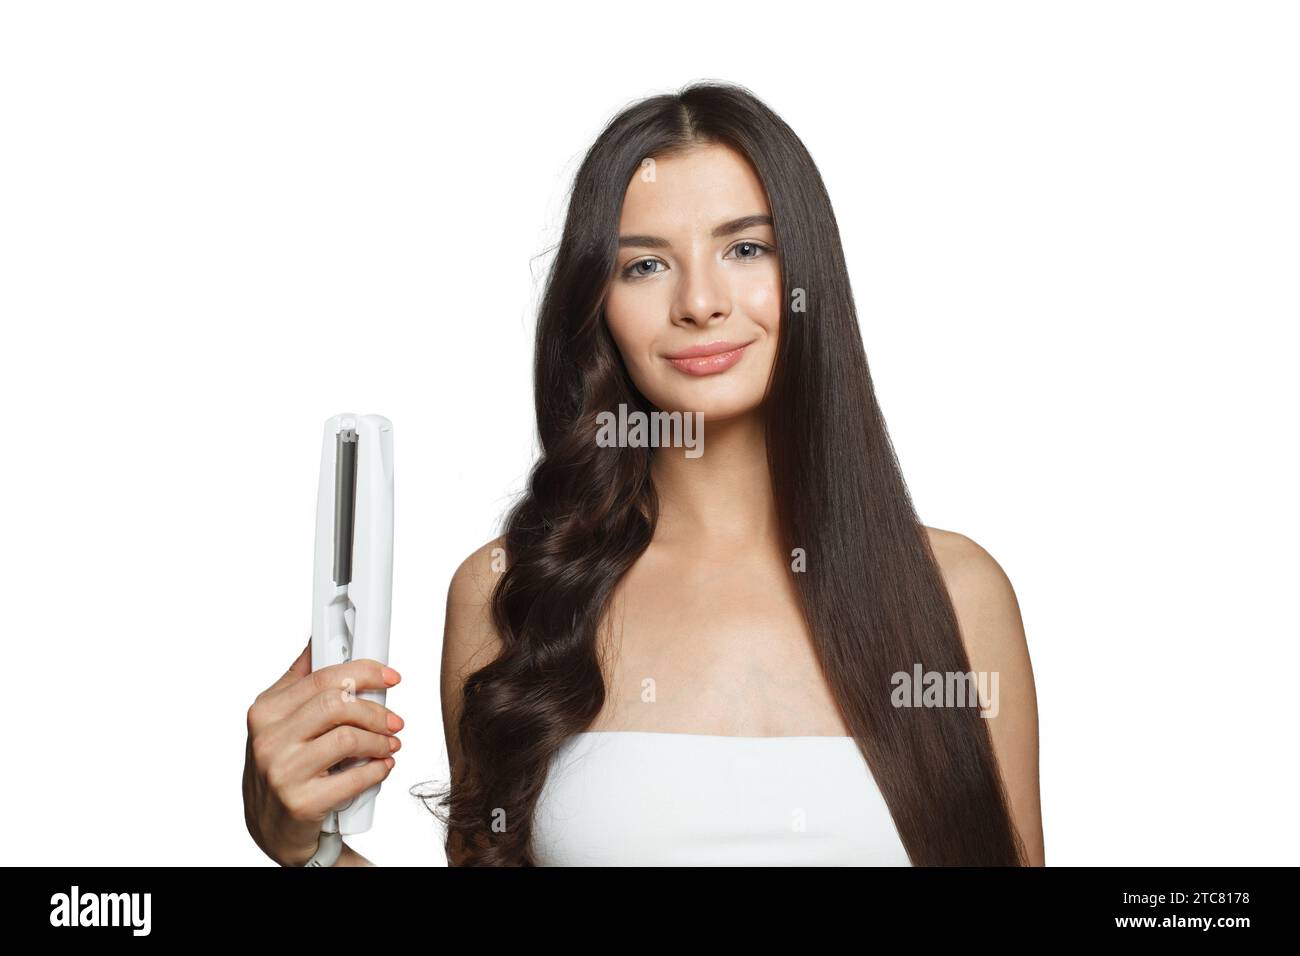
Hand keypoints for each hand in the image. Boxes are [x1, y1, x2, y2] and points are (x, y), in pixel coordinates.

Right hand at [243, 638, 402, 864]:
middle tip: (395, 720)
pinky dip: (378, 769)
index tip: (390, 676)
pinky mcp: (301, 802)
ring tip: (389, 745)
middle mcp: (268, 739)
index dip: (364, 672)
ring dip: (380, 740)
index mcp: (265, 711)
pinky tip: (381, 767)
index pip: (322, 677)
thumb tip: (318, 641)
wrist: (273, 829)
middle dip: (375, 710)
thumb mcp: (279, 722)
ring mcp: (282, 772)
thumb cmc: (282, 769)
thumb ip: (299, 682)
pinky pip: (355, 777)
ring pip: (348, 737)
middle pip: (337, 704)